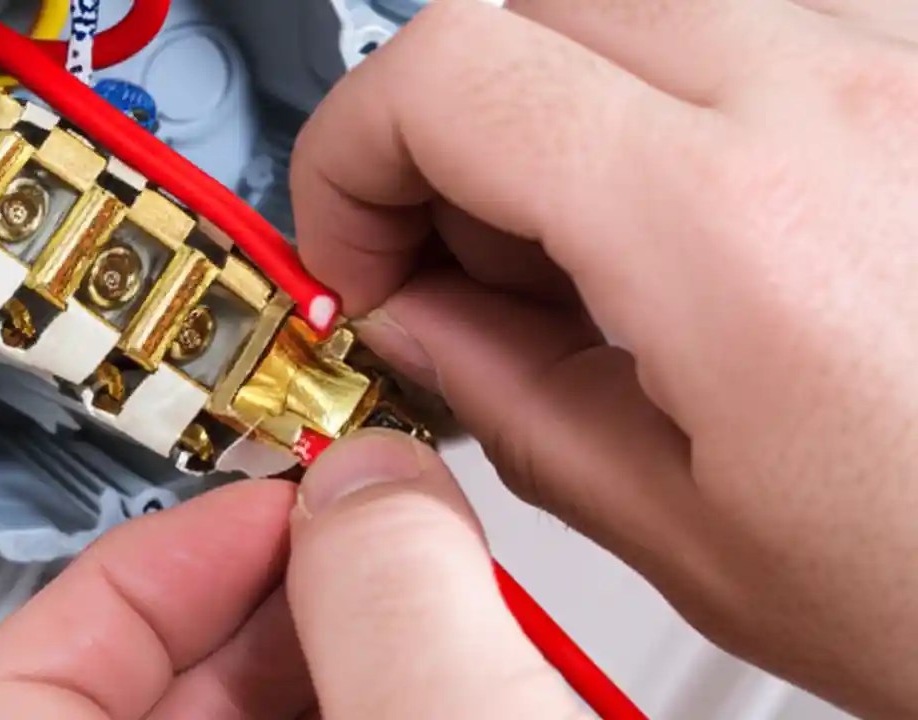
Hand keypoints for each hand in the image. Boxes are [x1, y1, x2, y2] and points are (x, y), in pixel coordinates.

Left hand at [0, 434, 582, 718]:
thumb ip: (402, 601)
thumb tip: (374, 481)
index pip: (24, 678)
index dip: (144, 563)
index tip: (261, 508)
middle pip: (153, 690)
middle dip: (276, 594)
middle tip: (371, 538)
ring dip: (341, 652)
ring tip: (433, 605)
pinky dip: (371, 703)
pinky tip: (455, 678)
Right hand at [291, 0, 917, 715]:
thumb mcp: (690, 536)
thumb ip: (508, 402)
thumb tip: (411, 321)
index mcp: (735, 232)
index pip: (439, 77)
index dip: (347, 160)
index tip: (355, 256)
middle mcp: (833, 96)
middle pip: (511, 5)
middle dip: (428, 125)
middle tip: (441, 256)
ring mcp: (902, 62)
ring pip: (620, 0)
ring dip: (540, 106)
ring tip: (573, 249)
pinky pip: (740, 23)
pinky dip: (652, 97)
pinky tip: (677, 220)